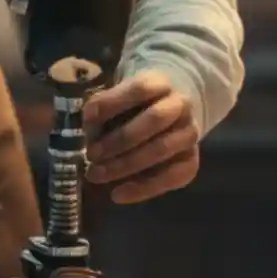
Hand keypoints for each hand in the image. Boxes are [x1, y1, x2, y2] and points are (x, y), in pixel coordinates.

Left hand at [83, 70, 199, 203]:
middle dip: (119, 139)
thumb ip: (101, 109)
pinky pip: (172, 177)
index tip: (87, 118)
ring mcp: (189, 133)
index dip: (112, 102)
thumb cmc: (133, 106)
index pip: (139, 88)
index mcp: (160, 83)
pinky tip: (117, 194)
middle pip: (154, 120)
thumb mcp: (117, 98)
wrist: (169, 115)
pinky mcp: (191, 160)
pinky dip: (143, 188)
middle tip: (91, 154)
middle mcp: (180, 106)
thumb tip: (86, 126)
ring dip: (125, 164)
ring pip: (162, 149)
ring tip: (96, 175)